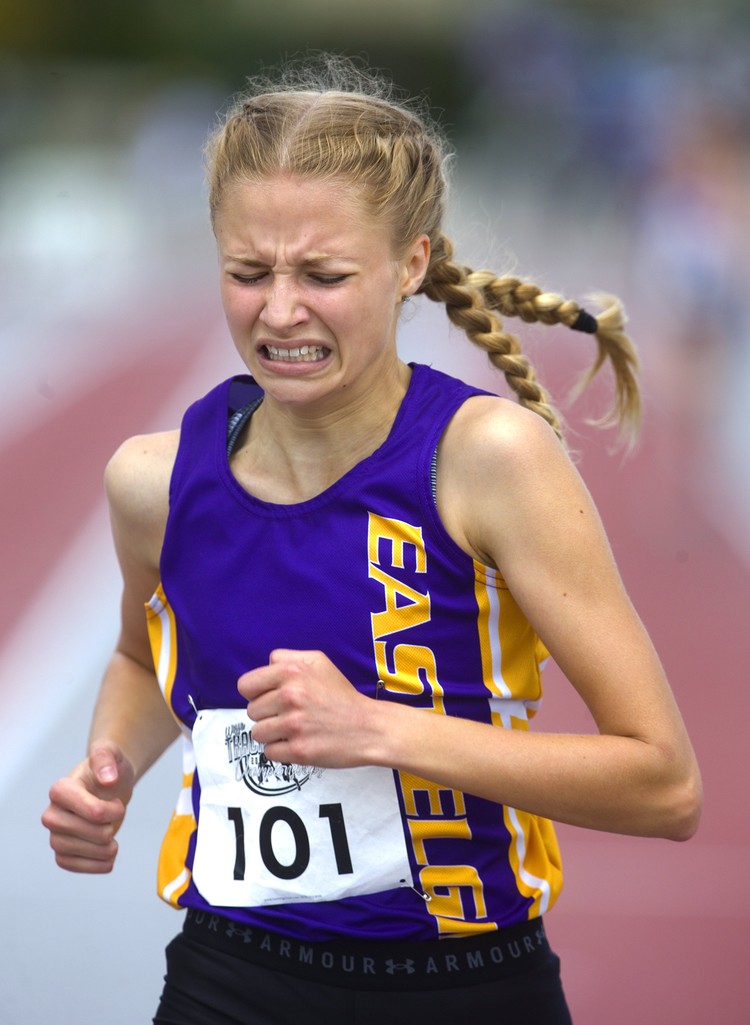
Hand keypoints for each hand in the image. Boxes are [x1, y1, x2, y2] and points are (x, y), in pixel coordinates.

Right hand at [41, 740, 134, 873]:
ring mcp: (55, 832)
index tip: (117, 804)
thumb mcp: (112, 752)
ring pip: (71, 851)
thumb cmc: (110, 768)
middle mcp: (52, 812)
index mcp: (61, 789)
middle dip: (106, 830)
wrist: (111, 784)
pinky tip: (108, 859)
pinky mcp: (61, 850)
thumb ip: (106, 757)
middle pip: (81, 832)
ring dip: (101, 851)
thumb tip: (108, 779)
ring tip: (114, 842)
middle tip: (114, 821)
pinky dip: (92, 866)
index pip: (88, 810)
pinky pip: (68, 864)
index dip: (110, 812)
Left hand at [237, 649, 376, 768]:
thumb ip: (287, 658)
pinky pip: (269, 752)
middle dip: (268, 714)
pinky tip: (299, 742)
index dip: (256, 693)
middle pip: (251, 711)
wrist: (368, 727)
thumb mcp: (319, 662)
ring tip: (294, 729)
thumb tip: (265, 667)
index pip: (245, 685)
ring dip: (273, 734)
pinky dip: (282, 751)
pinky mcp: (298, 751)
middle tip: (290, 714)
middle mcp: (290, 696)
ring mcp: (294, 725)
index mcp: (291, 672)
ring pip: (257, 733)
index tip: (270, 698)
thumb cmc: (341, 695)